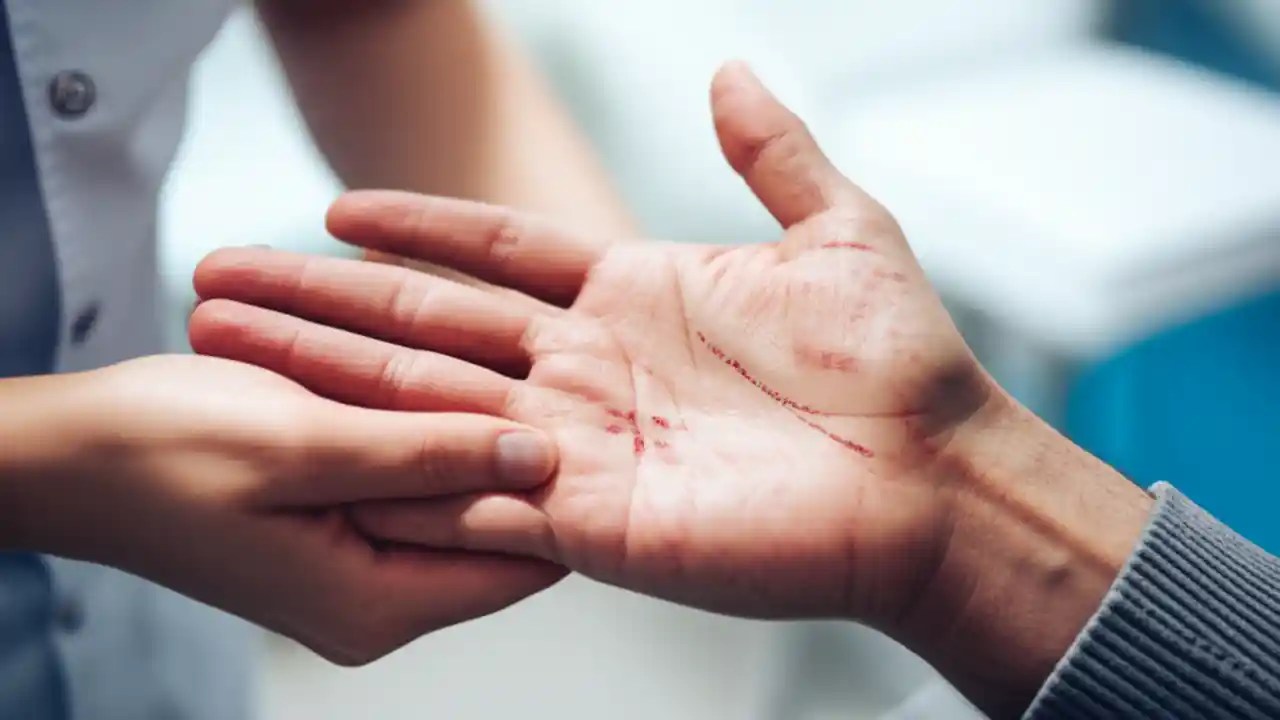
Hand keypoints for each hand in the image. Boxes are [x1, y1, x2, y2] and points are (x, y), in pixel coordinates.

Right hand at [0, 354, 562, 664]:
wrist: (70, 453)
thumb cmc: (165, 450)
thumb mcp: (305, 444)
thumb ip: (426, 455)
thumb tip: (540, 460)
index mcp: (379, 602)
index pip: (523, 562)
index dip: (565, 492)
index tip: (599, 419)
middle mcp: (382, 596)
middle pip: (496, 522)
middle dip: (522, 449)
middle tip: (570, 369)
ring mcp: (362, 561)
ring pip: (457, 487)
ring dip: (473, 423)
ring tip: (520, 349)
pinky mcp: (342, 521)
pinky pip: (414, 471)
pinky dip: (428, 419)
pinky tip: (450, 358)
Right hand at [189, 63, 990, 624]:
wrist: (937, 478)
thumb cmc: (900, 363)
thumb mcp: (838, 230)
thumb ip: (773, 154)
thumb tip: (727, 72)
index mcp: (634, 298)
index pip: (497, 254)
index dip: (418, 227)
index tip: (337, 205)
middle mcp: (592, 369)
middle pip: (437, 325)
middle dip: (331, 301)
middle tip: (231, 279)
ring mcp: (581, 445)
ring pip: (432, 403)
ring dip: (334, 380)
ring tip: (242, 353)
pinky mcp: (588, 519)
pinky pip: (471, 488)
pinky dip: (398, 471)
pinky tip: (318, 453)